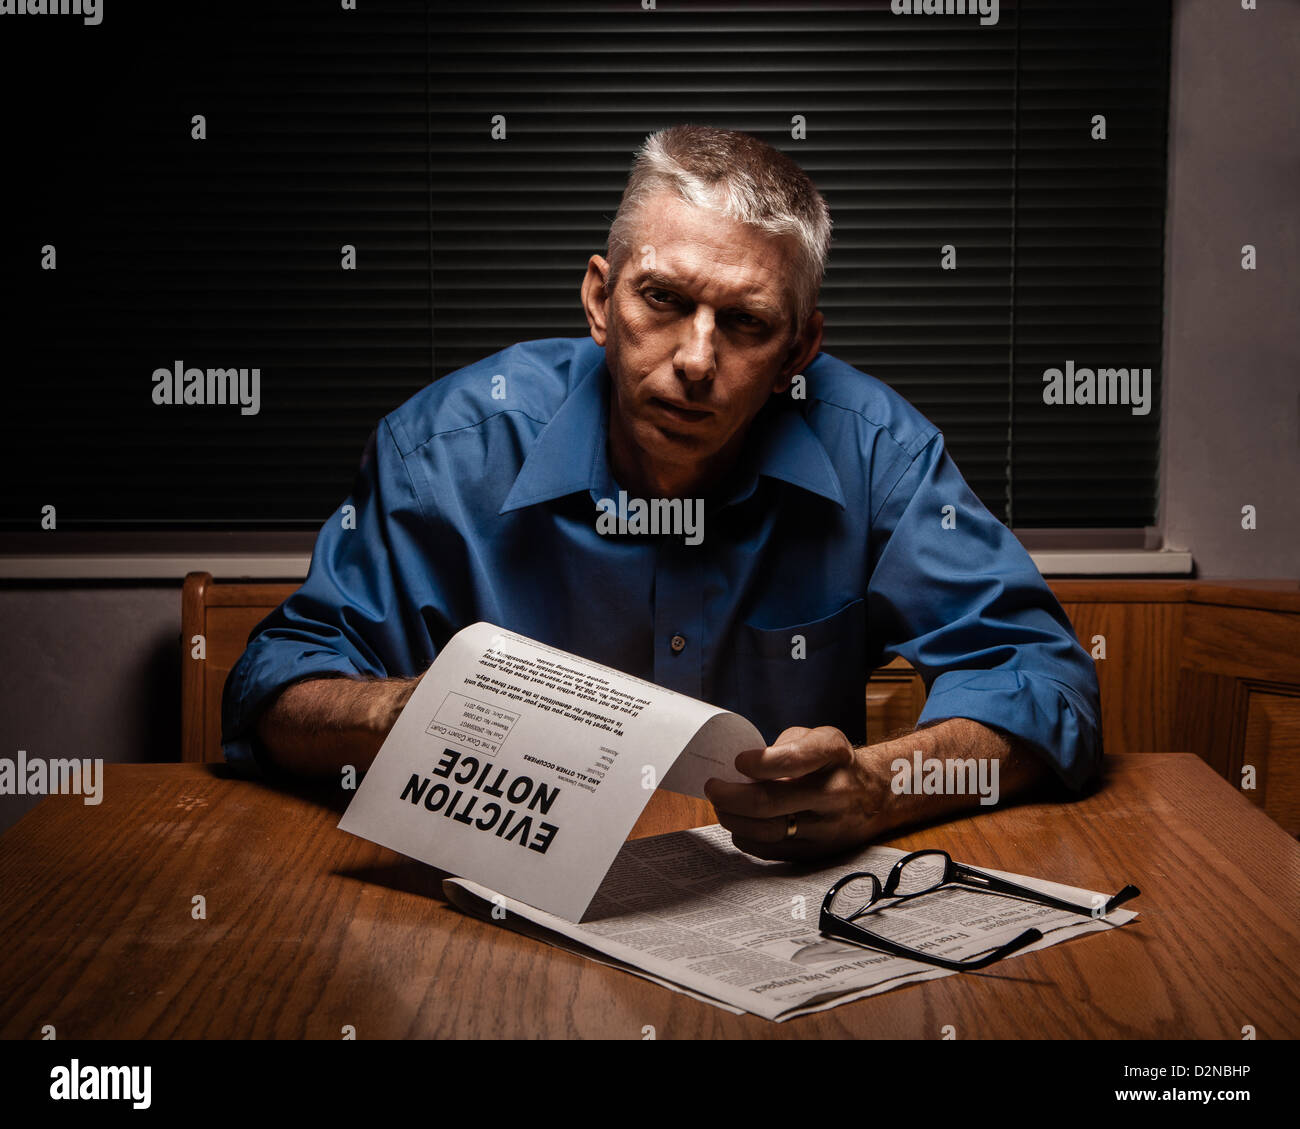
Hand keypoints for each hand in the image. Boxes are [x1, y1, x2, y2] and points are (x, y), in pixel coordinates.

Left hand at [704, 725, 889, 859]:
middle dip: (730, 796)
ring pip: (767, 831)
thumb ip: (784, 746)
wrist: (877, 795)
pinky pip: (772, 851)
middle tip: (714, 788)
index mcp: (832, 755)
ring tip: (722, 807)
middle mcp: (833, 792)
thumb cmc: (836, 763)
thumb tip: (743, 769)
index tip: (738, 762)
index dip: (759, 763)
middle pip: (769, 802)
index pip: (794, 759)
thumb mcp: (820, 737)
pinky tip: (740, 824)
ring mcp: (826, 827)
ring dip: (733, 819)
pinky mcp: (818, 852)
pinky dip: (747, 838)